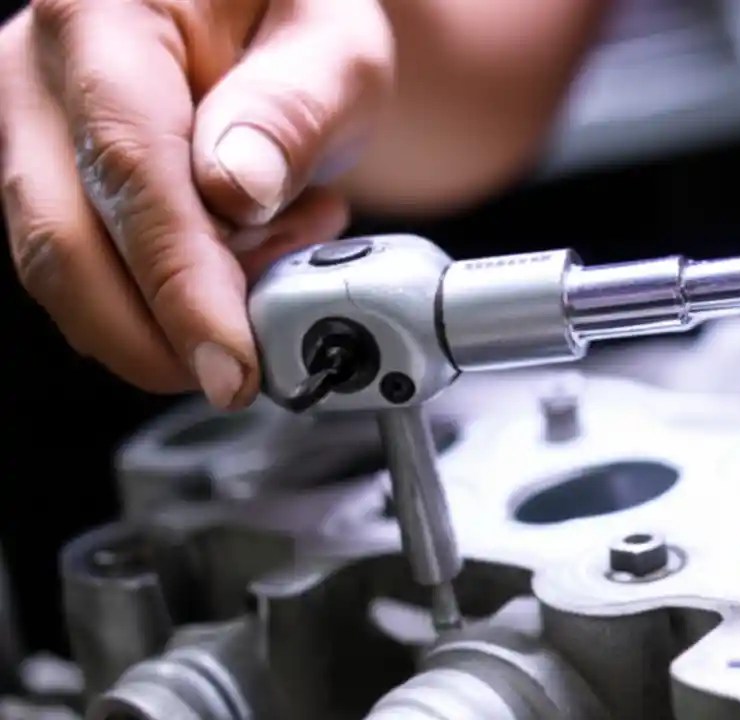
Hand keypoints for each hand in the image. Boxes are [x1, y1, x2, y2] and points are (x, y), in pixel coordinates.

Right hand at [1, 0, 393, 408]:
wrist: (268, 15)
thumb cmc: (299, 14)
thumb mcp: (334, 43)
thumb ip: (292, 111)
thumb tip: (237, 192)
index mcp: (102, 14)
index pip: (130, 170)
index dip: (179, 282)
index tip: (229, 361)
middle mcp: (39, 70)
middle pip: (65, 242)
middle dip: (160, 335)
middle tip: (249, 368)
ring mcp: (29, 126)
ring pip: (68, 269)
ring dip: (172, 313)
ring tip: (276, 256)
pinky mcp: (47, 175)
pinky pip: (90, 266)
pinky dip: (165, 296)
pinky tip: (242, 257)